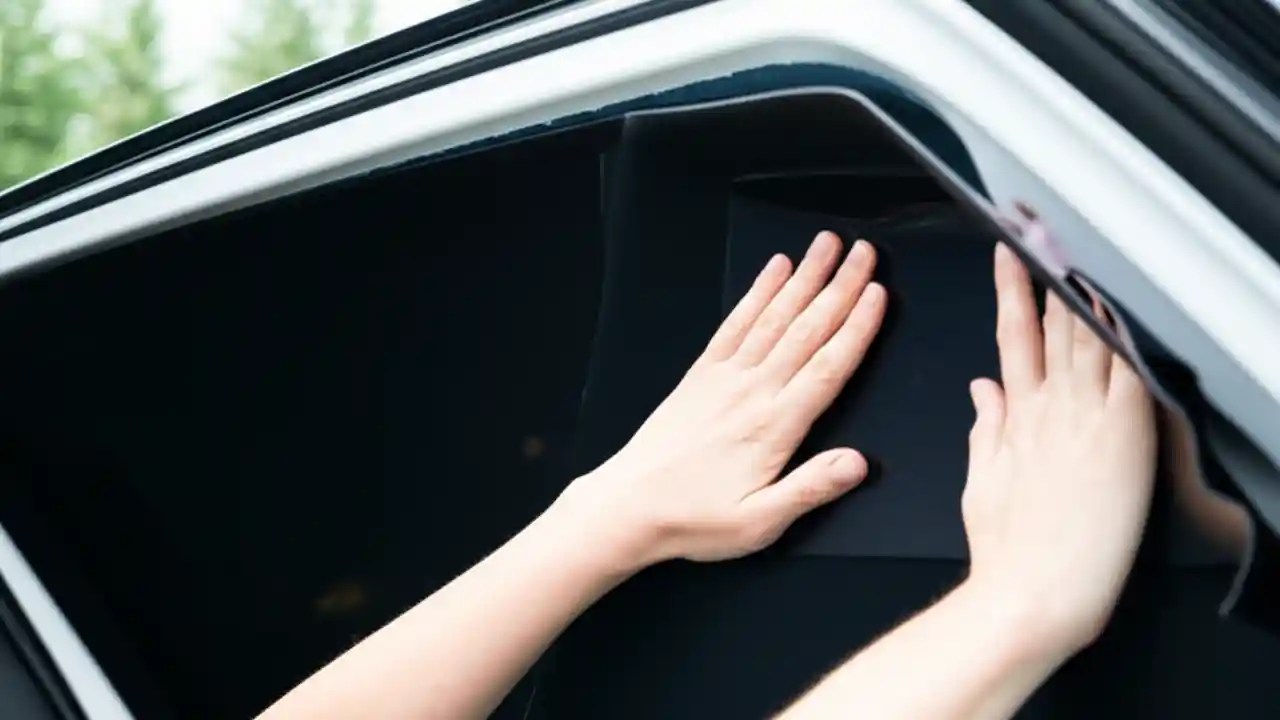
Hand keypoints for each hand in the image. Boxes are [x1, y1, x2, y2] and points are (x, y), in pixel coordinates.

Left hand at [556, 231, 885, 569]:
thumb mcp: (759, 523)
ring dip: (804, 278)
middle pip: (806, 329)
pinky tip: (774, 270)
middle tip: (865, 251)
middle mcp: (752, 391)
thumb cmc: (694, 519)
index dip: (856, 328)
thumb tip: (858, 463)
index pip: (827, 367)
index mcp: (774, 426)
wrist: (628, 507)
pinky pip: (736, 323)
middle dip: (839, 287)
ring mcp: (725, 376)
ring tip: (827, 244)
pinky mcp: (702, 374)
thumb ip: (810, 489)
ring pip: (774, 316)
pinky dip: (757, 293)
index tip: (877, 293)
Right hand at [960, 244, 1156, 656]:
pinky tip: (1123, 303)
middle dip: (1048, 273)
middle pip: (1051, 324)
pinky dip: (1123, 333)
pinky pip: (1127, 368)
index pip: (1012, 337)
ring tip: (1084, 249)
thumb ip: (985, 427)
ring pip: (1086, 336)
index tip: (1008, 257)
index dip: (1011, 292)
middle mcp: (1047, 408)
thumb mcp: (982, 480)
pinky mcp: (1123, 434)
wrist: (1032, 591)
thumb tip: (983, 389)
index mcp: (1013, 417)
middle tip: (1048, 231)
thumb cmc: (1007, 550)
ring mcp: (1085, 417)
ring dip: (1085, 291)